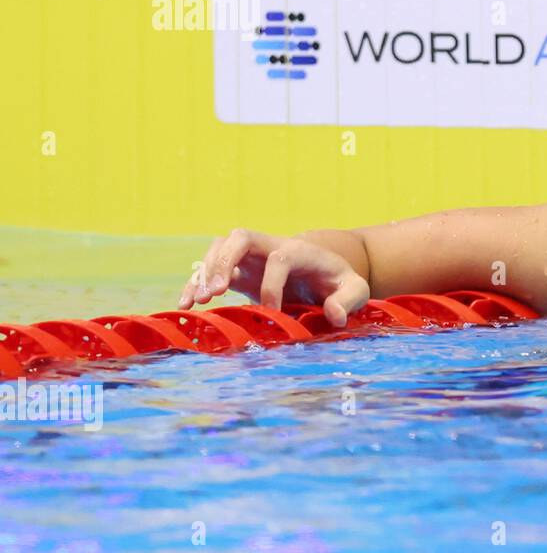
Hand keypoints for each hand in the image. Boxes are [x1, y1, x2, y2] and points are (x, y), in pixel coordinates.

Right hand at [178, 228, 369, 326]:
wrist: (326, 274)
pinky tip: (185, 304)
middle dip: (225, 261)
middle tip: (217, 292)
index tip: (273, 312)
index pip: (280, 258)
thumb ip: (349, 300)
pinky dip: (195, 283)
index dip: (274, 285)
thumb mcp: (355, 289)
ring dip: (205, 272)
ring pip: (220, 248)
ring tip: (197, 301)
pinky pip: (210, 269)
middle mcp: (272, 247)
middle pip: (241, 237)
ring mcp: (252, 258)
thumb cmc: (340, 283)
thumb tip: (334, 315)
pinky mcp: (239, 272)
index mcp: (300, 251)